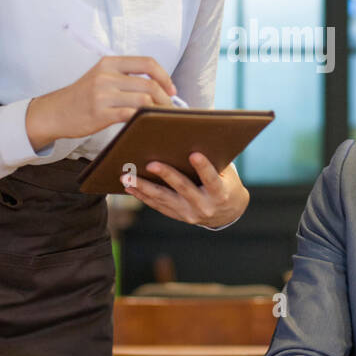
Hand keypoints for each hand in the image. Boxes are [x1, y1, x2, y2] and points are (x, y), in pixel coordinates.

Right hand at [26, 56, 176, 147]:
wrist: (55, 112)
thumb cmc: (82, 97)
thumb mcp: (101, 76)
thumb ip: (125, 77)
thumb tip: (158, 87)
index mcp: (109, 63)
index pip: (147, 63)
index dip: (164, 76)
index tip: (171, 89)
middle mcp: (107, 76)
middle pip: (149, 84)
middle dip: (165, 98)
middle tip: (170, 108)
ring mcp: (103, 94)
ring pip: (144, 100)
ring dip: (158, 110)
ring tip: (161, 116)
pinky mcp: (101, 113)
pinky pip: (131, 115)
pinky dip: (144, 119)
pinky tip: (146, 123)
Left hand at [118, 152, 249, 227]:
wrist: (227, 212)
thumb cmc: (226, 183)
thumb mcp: (227, 173)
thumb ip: (214, 160)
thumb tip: (192, 138)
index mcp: (220, 193)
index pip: (211, 179)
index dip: (204, 167)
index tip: (194, 154)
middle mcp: (204, 206)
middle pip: (183, 188)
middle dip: (166, 175)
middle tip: (151, 164)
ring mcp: (190, 214)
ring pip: (164, 199)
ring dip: (144, 187)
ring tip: (127, 177)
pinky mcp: (178, 216)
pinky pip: (158, 205)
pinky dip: (142, 195)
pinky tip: (129, 186)